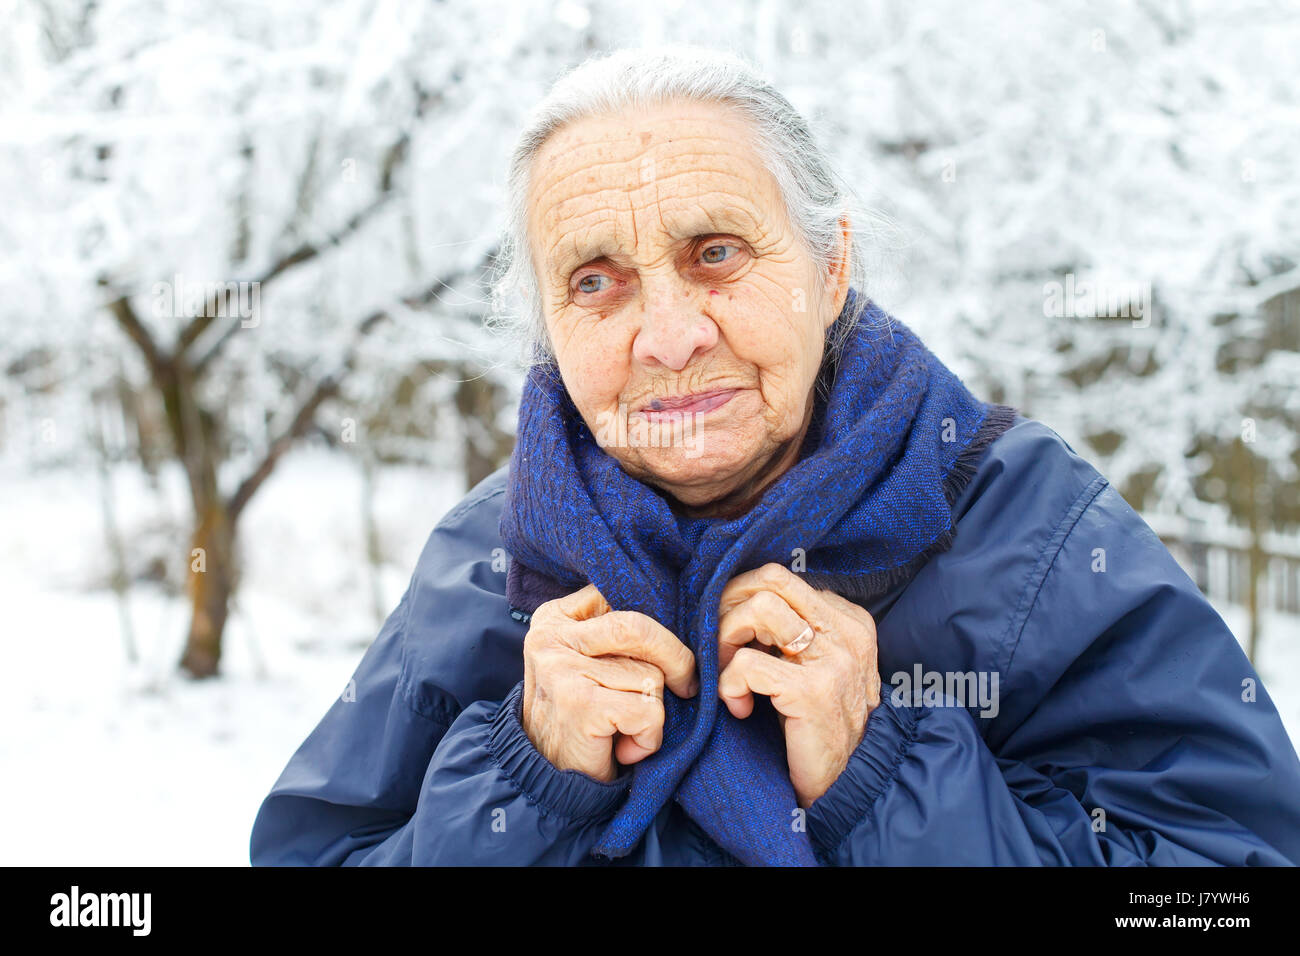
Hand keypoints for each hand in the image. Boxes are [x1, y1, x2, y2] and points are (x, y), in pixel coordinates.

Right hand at [521, 583, 697, 782]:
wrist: (548, 782)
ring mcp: (561, 668)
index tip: (667, 650)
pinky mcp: (579, 704)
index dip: (659, 622)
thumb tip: (683, 611)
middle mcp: (551, 637)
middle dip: (676, 658)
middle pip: (639, 627)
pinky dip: (649, 736)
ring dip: (653, 710)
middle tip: (684, 684)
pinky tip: (624, 745)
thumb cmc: (583, 717)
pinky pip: (647, 710)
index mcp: (554, 618)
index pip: (621, 595)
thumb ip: (619, 632)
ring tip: (625, 727)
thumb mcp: (590, 662)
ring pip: (649, 673)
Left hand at [717, 563, 880, 808]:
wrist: (843, 786)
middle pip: (769, 578)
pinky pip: (746, 664)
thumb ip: (787, 632)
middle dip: (728, 607)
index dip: (741, 600)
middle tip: (720, 646)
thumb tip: (733, 600)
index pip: (780, 577)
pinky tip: (738, 709)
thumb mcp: (808, 666)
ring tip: (728, 675)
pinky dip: (728, 685)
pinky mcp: (812, 691)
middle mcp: (846, 632)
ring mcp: (833, 660)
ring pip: (758, 609)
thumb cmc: (813, 724)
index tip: (732, 637)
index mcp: (848, 620)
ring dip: (726, 641)